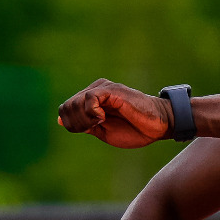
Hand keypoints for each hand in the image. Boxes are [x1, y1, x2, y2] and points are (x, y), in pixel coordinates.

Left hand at [58, 79, 173, 147]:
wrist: (159, 125)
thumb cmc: (134, 129)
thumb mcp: (103, 131)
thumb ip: (84, 125)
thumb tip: (61, 121)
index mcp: (91, 99)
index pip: (65, 109)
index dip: (71, 125)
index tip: (88, 131)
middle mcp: (95, 90)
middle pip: (66, 107)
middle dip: (75, 124)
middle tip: (94, 128)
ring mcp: (103, 88)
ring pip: (74, 102)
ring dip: (83, 119)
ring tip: (100, 123)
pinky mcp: (112, 90)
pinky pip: (89, 98)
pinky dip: (91, 112)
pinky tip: (102, 118)